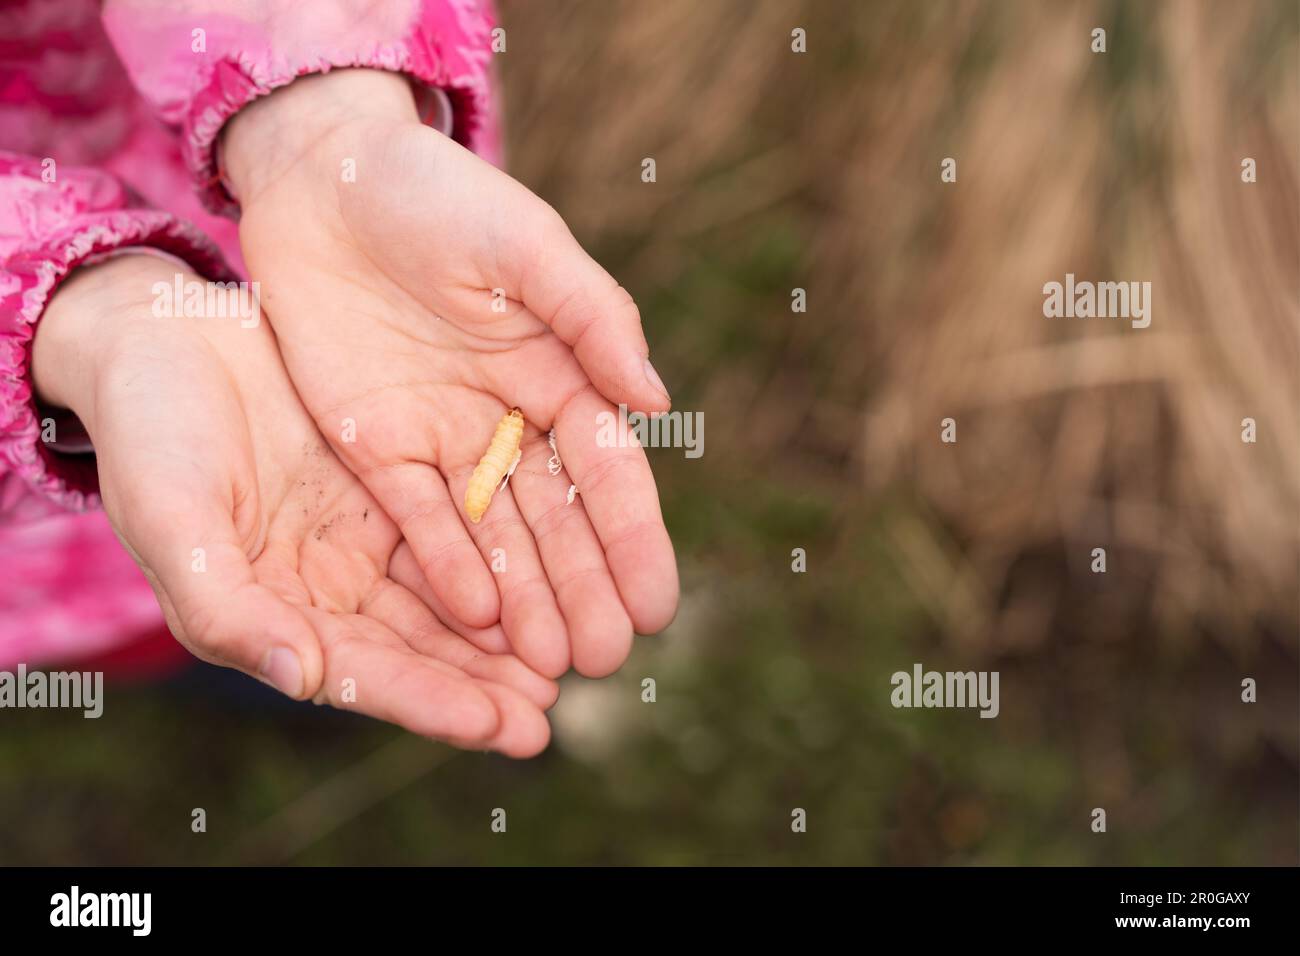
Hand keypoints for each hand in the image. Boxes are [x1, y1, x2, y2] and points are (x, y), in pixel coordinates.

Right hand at [33, 254, 555, 755]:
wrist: (166, 340)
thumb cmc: (148, 436)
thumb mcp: (172, 518)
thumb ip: (225, 604)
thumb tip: (298, 677)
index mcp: (275, 615)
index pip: (366, 676)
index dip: (433, 703)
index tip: (503, 726)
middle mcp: (331, 589)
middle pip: (423, 650)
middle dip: (489, 684)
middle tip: (554, 711)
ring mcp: (368, 538)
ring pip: (453, 595)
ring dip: (512, 628)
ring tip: (576, 654)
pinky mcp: (396, 482)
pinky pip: (461, 523)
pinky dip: (504, 550)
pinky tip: (555, 567)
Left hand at [224, 70, 679, 678]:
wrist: (325, 177)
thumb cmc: (439, 196)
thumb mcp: (527, 244)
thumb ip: (592, 317)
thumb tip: (656, 402)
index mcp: (561, 372)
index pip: (607, 474)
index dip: (633, 540)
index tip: (657, 606)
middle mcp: (509, 419)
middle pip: (554, 521)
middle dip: (583, 591)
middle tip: (607, 661)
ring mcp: (442, 438)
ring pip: (493, 534)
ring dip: (524, 599)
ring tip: (550, 667)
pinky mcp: (374, 446)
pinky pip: (416, 517)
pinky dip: (447, 565)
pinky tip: (475, 619)